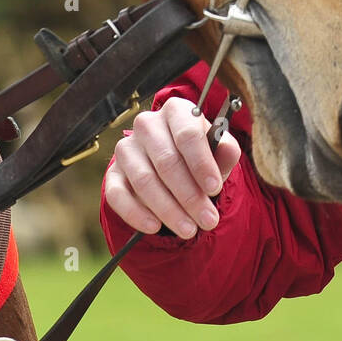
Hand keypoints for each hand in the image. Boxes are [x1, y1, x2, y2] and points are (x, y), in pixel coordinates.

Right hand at [104, 98, 242, 238]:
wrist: (173, 167)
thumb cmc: (198, 156)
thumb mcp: (217, 152)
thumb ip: (226, 151)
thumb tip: (228, 150)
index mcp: (176, 111)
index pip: (187, 134)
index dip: (201, 163)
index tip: (215, 189)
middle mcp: (147, 124)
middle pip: (167, 161)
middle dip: (190, 195)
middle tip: (208, 220)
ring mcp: (127, 148)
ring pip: (145, 180)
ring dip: (168, 210)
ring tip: (189, 229)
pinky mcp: (113, 173)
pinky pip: (117, 195)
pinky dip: (135, 213)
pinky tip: (154, 227)